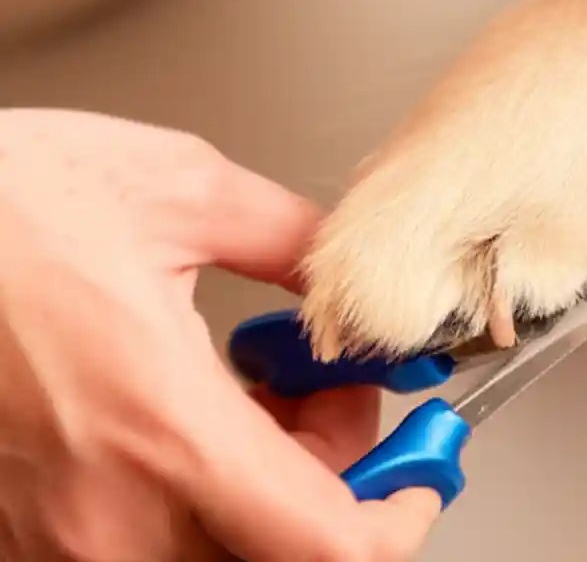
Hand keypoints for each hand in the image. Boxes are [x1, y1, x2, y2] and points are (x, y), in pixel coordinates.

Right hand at [0, 110, 435, 560]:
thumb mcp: (175, 187)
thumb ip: (294, 241)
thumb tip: (348, 279)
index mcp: (162, 427)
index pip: (326, 547)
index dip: (399, 518)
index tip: (420, 473)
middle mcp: (107, 509)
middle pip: (281, 552)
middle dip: (335, 478)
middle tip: (330, 396)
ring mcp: (55, 534)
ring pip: (214, 548)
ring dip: (264, 484)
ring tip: (250, 390)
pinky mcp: (20, 530)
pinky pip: (143, 539)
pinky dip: (193, 491)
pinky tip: (182, 410)